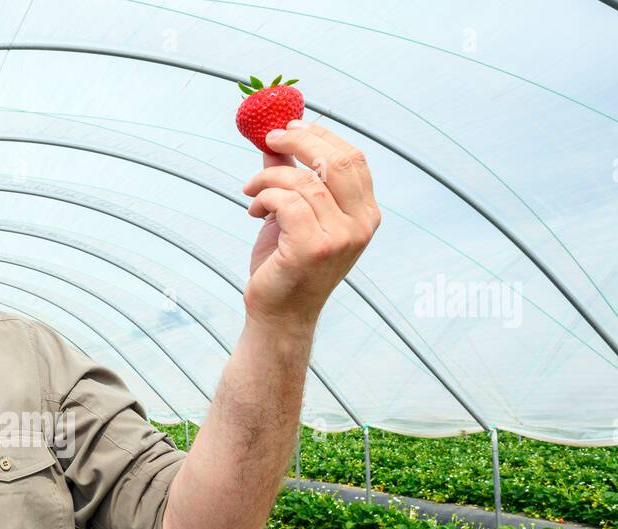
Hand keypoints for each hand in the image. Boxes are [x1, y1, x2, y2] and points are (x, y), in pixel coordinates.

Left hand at [240, 120, 381, 333]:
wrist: (280, 314)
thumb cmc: (286, 265)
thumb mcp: (293, 215)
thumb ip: (291, 176)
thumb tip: (275, 139)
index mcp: (365, 214)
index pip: (352, 159)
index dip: (322, 135)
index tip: (291, 125)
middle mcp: (361, 225)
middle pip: (335, 160)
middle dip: (299, 140)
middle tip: (270, 136)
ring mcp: (340, 237)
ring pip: (303, 181)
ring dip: (268, 178)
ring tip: (251, 191)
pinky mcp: (313, 247)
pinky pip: (286, 201)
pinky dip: (264, 197)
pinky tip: (254, 211)